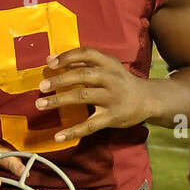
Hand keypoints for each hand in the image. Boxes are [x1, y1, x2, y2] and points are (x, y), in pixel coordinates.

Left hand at [35, 48, 154, 141]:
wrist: (148, 100)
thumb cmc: (121, 82)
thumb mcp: (107, 66)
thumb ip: (82, 61)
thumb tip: (50, 58)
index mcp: (109, 63)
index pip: (87, 53)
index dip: (68, 56)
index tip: (50, 62)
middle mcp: (111, 78)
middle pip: (83, 75)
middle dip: (60, 80)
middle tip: (41, 86)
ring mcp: (112, 98)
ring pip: (83, 96)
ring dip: (60, 100)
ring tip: (41, 104)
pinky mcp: (112, 117)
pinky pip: (90, 125)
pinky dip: (73, 131)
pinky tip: (58, 135)